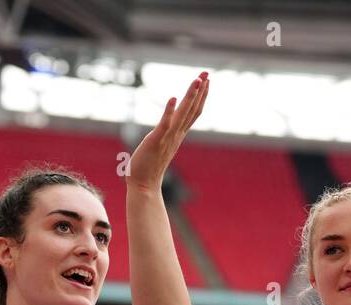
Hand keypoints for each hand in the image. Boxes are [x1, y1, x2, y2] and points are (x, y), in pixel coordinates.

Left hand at [126, 72, 208, 190]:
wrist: (143, 186)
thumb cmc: (148, 168)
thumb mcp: (160, 147)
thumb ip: (164, 137)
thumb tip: (164, 130)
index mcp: (177, 135)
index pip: (193, 113)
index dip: (201, 97)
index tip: (206, 81)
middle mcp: (176, 135)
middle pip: (192, 110)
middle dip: (200, 91)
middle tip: (206, 73)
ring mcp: (167, 138)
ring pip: (183, 114)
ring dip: (191, 96)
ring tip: (198, 80)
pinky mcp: (156, 141)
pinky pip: (165, 124)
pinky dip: (169, 111)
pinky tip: (173, 98)